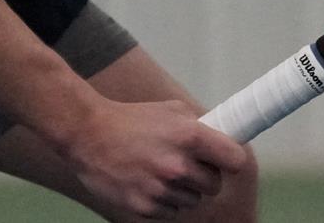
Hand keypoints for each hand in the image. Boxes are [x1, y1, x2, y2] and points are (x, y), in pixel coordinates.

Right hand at [64, 98, 249, 218]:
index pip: (235, 160)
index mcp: (190, 137)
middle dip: (204, 176)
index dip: (230, 159)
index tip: (224, 159)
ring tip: (161, 171)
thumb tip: (225, 140)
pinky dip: (163, 201)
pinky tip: (147, 181)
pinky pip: (171, 211)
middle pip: (215, 185)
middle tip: (186, 163)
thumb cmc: (132, 119)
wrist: (88, 134)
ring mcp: (161, 189)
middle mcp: (178, 166)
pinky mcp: (145, 207)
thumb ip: (200, 126)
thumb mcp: (171, 110)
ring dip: (183, 190)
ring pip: (193, 201)